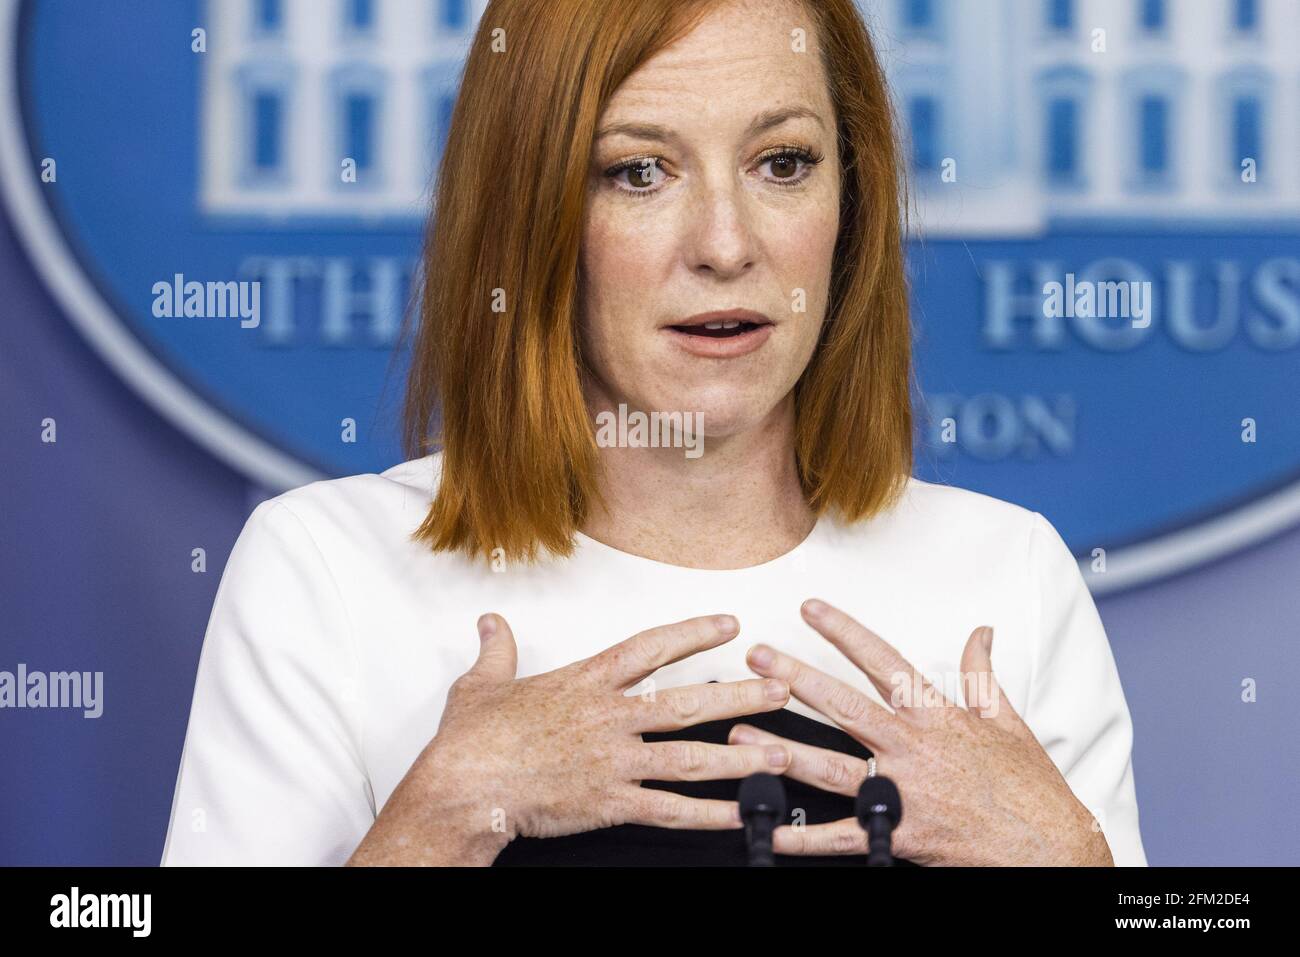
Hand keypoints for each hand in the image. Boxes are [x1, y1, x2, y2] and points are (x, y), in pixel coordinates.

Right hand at [348, 613, 791, 864]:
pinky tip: (736, 814)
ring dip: (739, 757)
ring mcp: (614, 761)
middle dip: (741, 696)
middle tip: (781, 690)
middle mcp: (609, 718)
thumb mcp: (481, 683)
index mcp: (586, 683)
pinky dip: (707, 813)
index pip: (652, 648)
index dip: (694, 632)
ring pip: (690, 757)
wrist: (464, 786)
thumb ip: (496, 650)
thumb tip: (491, 624)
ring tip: (779, 755)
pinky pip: (670, 810)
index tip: (729, 624)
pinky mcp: (611, 802)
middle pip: (688, 702)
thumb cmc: (473, 740)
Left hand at [733, 599, 1112, 865]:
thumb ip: (982, 673)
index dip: (844, 631)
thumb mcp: (1009, 720)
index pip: (883, 661)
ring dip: (782, 749)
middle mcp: (913, 748)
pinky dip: (807, 836)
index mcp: (937, 716)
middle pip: (844, 706)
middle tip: (757, 658)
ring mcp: (904, 791)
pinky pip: (845, 835)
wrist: (1050, 848)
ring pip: (831, 767)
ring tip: (740, 732)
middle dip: (795, 679)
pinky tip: (774, 829)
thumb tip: (981, 631)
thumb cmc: (1029, 787)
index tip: (810, 608)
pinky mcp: (901, 833)